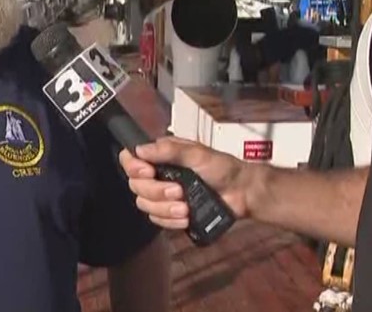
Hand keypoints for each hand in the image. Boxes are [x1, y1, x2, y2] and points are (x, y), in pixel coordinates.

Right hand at [119, 136, 253, 229]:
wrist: (241, 192)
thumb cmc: (222, 167)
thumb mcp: (198, 154)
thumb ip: (170, 150)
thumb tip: (140, 149)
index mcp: (162, 156)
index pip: (130, 160)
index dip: (133, 167)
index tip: (148, 172)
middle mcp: (158, 174)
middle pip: (135, 186)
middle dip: (156, 191)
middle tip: (179, 191)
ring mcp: (164, 196)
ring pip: (145, 205)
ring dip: (164, 208)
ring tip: (185, 208)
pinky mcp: (171, 214)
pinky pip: (157, 220)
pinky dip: (170, 221)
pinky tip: (186, 218)